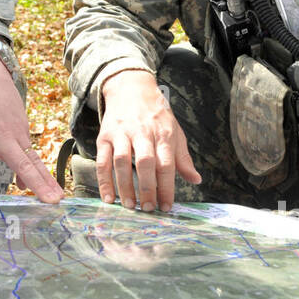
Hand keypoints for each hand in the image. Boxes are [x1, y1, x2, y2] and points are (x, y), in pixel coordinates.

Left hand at [0, 33, 63, 205]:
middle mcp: (2, 136)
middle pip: (22, 164)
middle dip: (37, 185)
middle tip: (50, 203)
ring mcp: (17, 131)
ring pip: (34, 159)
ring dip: (46, 179)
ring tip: (58, 198)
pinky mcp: (24, 127)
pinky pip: (31, 152)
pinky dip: (37, 168)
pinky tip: (43, 185)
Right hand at [97, 69, 200, 211]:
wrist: (132, 89)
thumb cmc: (157, 116)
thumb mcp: (175, 132)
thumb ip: (183, 158)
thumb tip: (196, 180)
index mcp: (163, 134)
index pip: (166, 164)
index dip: (167, 187)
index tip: (167, 207)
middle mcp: (142, 133)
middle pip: (145, 163)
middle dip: (147, 188)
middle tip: (148, 209)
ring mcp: (121, 134)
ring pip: (122, 162)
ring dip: (125, 186)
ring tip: (130, 206)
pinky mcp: (105, 136)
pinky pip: (102, 161)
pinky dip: (104, 181)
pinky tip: (109, 197)